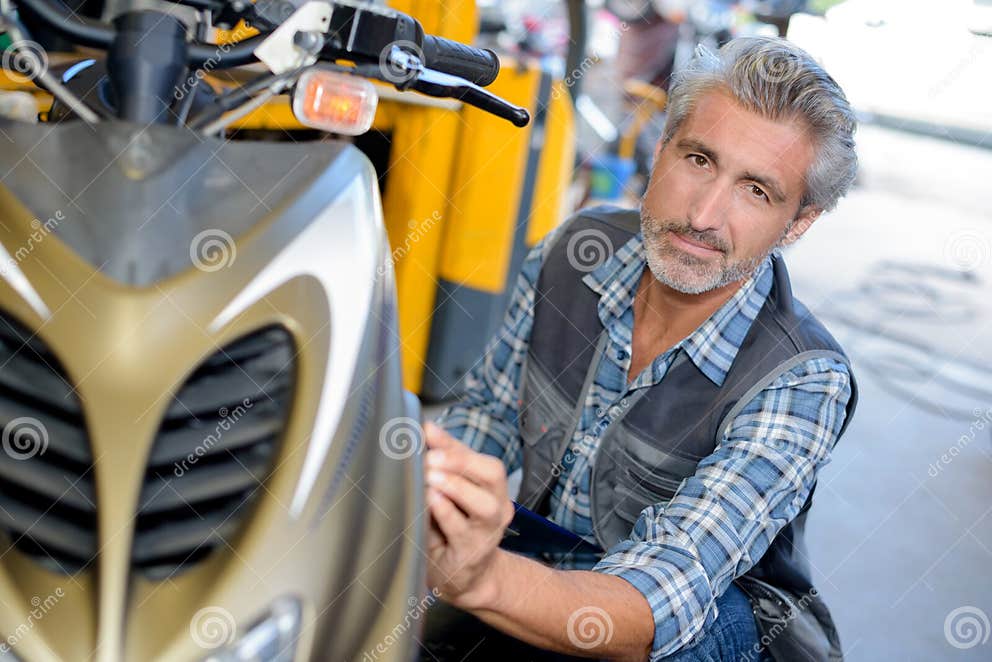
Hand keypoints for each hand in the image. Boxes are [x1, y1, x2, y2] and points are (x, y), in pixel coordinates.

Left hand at [423, 422, 513, 609]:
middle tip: (430, 456)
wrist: (464, 577)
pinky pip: (462, 531)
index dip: (454, 444)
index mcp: (492, 488)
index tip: (427, 431)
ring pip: (483, 505)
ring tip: (430, 476)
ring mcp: (488, 533)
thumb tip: (424, 430)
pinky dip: (447, 513)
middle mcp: (497, 507)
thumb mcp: (449, 494)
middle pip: (493, 475)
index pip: (479, 458)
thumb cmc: (452, 529)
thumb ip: (441, 464)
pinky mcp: (472, 553)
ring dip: (456, 486)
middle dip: (460, 462)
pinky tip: (431, 501)